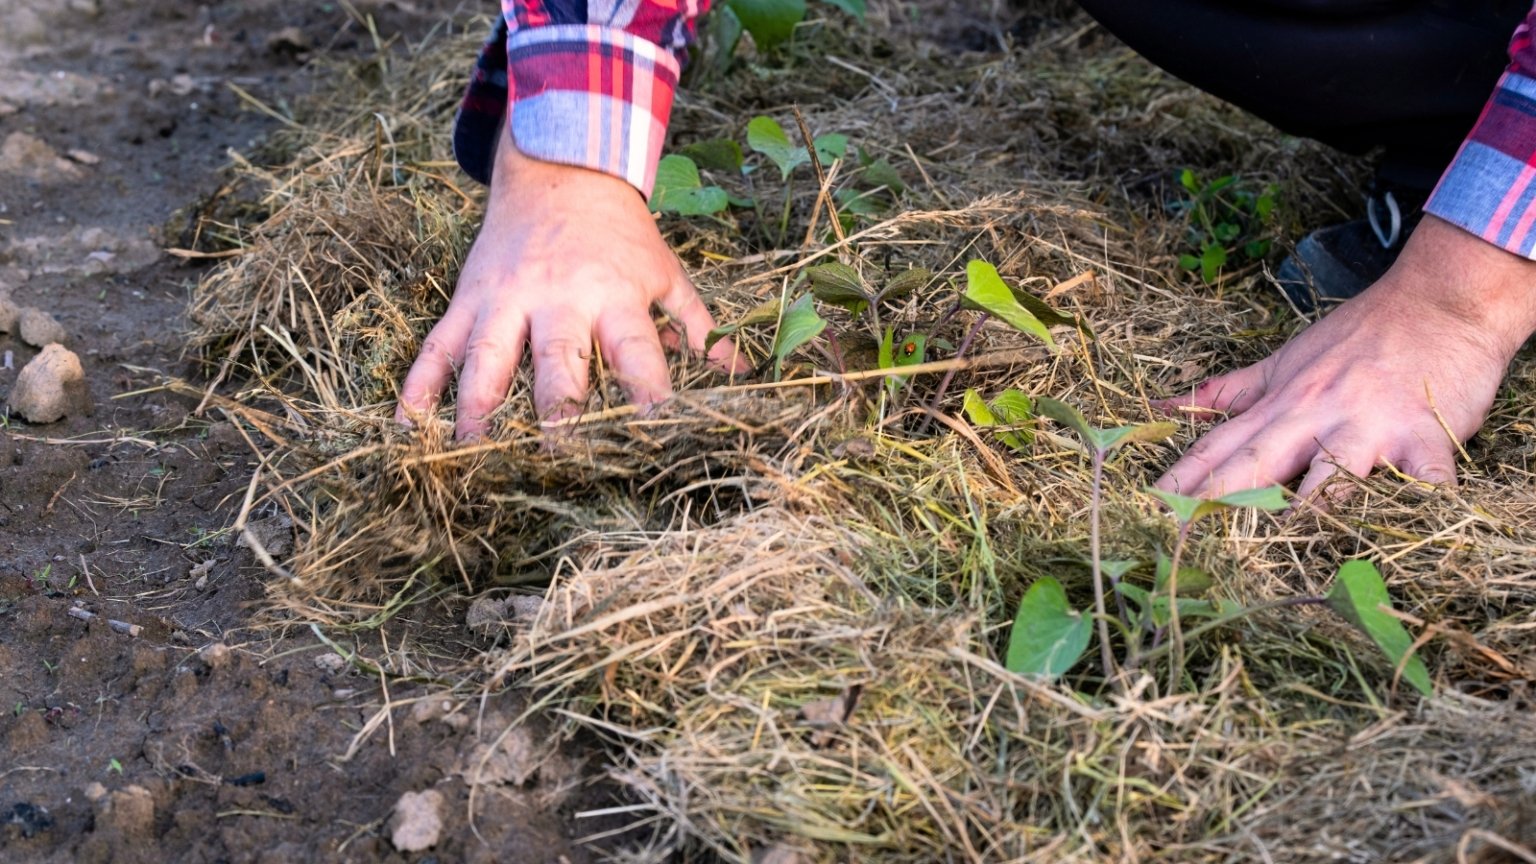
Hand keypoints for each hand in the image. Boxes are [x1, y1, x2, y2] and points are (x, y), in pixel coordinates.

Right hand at [395, 139, 742, 438]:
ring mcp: (505, 301)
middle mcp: (557, 301)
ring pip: (488, 361)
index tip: (653, 440)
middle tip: (556, 463)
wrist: (559, 167)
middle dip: (556, 416)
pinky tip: (407, 426)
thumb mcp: (666, 272)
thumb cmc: (621, 234)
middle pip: (557, 365)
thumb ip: (698, 325)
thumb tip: (739, 372)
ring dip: (479, 410)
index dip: (647, 398)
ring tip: (473, 456)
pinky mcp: (469, 298)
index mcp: (614, 298)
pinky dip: (419, 385)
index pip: (637, 357)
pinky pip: (439, 345)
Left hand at [1157, 215, 1535, 499]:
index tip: (1146, 510)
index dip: (1181, 479)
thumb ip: (1230, 392)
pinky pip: (1425, 474)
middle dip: (1218, 499)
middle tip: (1183, 536)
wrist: (1439, 299)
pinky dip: (1422, 499)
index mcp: (1280, 404)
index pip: (1218, 445)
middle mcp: (1316, 416)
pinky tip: (1410, 528)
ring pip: (1332, 471)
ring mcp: (1369, 425)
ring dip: (1310, 509)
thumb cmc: (1359, 336)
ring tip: (1279, 547)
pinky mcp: (1425, 434)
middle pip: (1257, 462)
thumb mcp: (1285, 361)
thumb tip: (1166, 408)